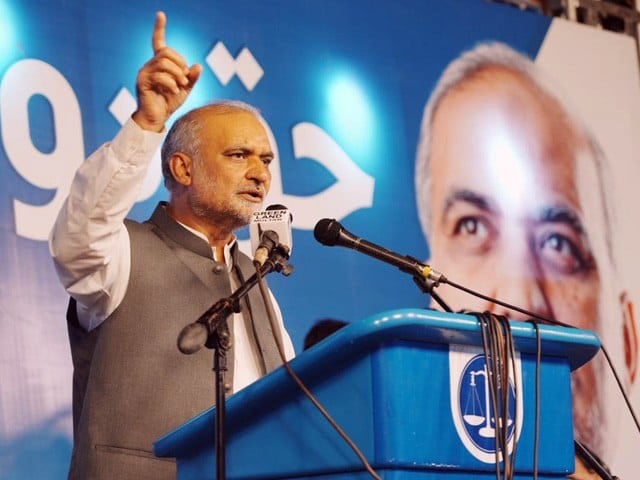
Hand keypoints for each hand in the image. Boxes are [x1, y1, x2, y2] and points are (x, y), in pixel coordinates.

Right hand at [132, 12, 201, 131]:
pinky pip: (160, 76)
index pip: (158, 42)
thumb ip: (191, 78)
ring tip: (181, 86)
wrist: (157, 119)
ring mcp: (144, 72)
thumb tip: (198, 65)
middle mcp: (150, 65)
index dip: (159, 28)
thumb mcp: (185, 90)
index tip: (160, 14)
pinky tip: (174, 92)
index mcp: (160, 64)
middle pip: (166, 53)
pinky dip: (171, 84)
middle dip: (180, 64)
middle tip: (185, 80)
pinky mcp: (142, 82)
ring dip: (177, 74)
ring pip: (164, 63)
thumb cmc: (169, 103)